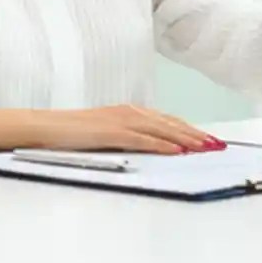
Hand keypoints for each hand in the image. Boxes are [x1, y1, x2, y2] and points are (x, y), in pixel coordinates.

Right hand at [0, 105, 221, 154]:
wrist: (45, 127)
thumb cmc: (74, 132)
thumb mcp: (107, 131)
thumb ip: (130, 135)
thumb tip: (154, 147)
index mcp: (130, 111)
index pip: (168, 120)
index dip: (190, 129)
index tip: (208, 138)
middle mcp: (130, 111)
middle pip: (171, 123)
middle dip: (195, 134)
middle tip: (216, 144)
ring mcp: (121, 120)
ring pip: (162, 129)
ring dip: (186, 139)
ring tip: (204, 148)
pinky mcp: (111, 132)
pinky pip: (143, 139)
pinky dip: (162, 145)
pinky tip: (176, 151)